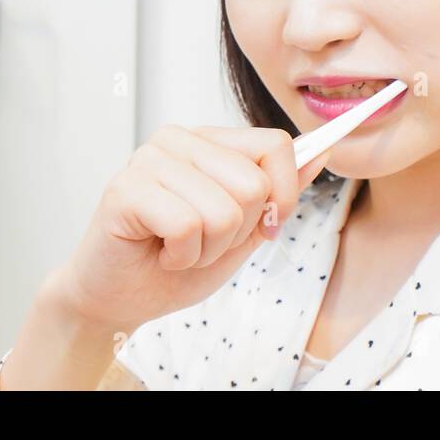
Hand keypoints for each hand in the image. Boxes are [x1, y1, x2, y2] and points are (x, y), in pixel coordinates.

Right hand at [53, 124, 330, 333]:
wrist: (118, 300)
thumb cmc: (174, 263)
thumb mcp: (243, 230)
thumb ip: (278, 193)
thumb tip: (321, 151)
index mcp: (208, 141)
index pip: (275, 144)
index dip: (283, 195)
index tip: (266, 225)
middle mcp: (178, 140)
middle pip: (253, 183)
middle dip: (237, 233)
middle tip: (202, 242)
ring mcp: (149, 160)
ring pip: (223, 210)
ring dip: (207, 249)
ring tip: (179, 249)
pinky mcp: (126, 190)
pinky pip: (187, 226)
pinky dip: (182, 256)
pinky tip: (161, 254)